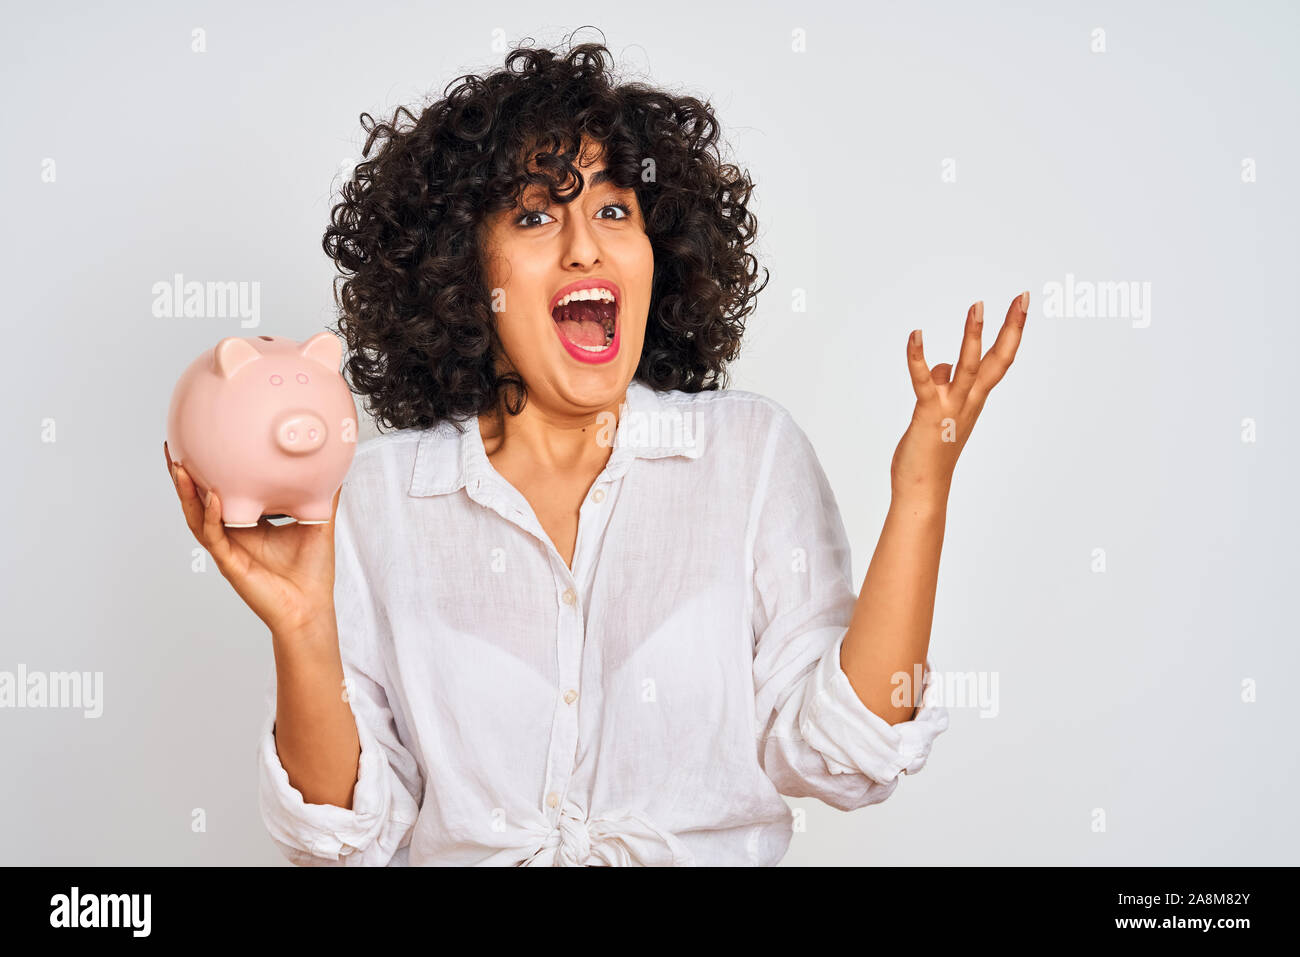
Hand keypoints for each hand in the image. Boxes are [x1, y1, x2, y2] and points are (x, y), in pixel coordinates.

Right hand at [164, 440, 339, 637]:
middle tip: (171, 447)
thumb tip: (335, 462)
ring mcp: (228, 548)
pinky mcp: (230, 563)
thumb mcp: (318, 521)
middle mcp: (232, 534)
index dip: (207, 469)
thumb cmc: (312, 571)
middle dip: (183, 476)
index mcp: (248, 522)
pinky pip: (215, 536)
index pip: (221, 490)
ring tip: (178, 466)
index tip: (198, 441)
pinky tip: (213, 496)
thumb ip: (323, 493)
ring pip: (197, 517)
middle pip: (198, 501)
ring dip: (186, 492)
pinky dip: (212, 516)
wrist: (310, 608)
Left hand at [890, 291, 1028, 503]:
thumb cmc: (929, 452)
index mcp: (973, 400)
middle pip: (998, 360)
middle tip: (1023, 297)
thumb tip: (939, 366)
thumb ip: (941, 385)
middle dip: (1011, 327)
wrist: (923, 490)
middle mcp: (968, 402)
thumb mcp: (937, 411)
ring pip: (968, 367)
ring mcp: (950, 408)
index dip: (1012, 332)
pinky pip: (924, 381)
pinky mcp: (928, 413)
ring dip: (973, 336)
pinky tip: (915, 335)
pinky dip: (918, 356)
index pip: (1000, 361)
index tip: (1022, 304)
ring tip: (978, 305)